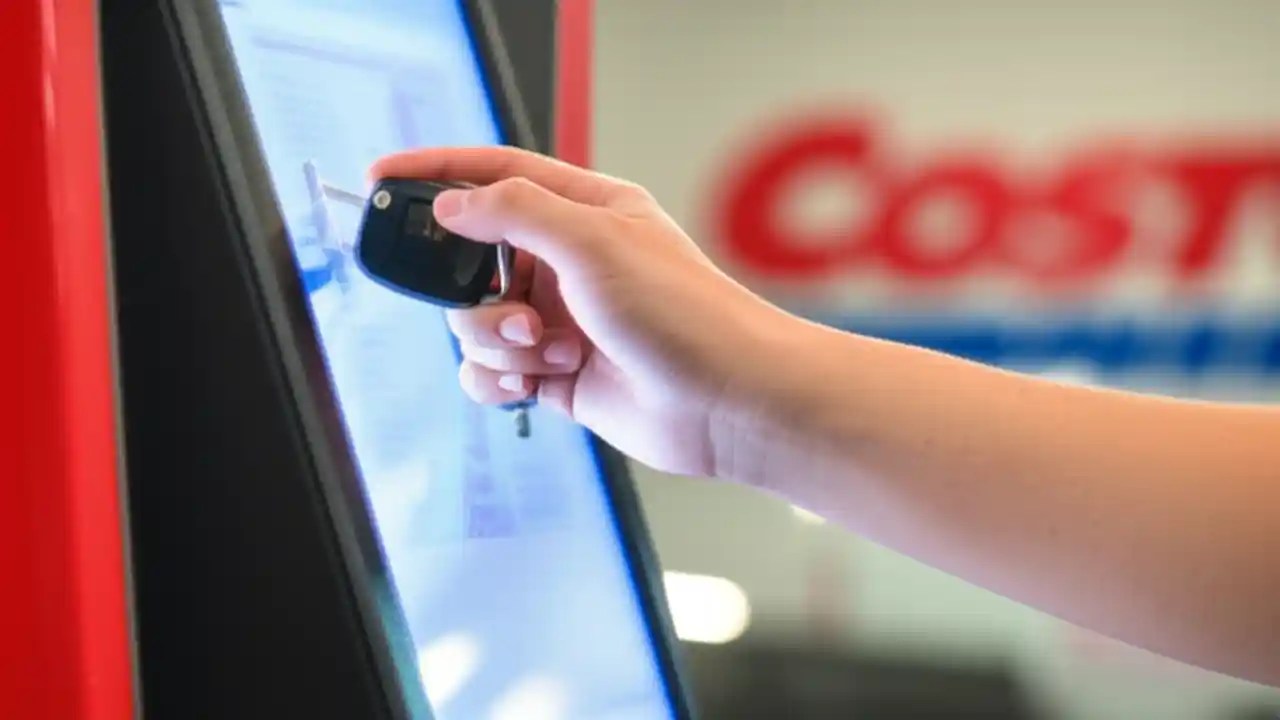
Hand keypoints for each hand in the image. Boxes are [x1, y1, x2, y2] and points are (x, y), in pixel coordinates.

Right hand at [370, 147, 794, 475]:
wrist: (727, 403)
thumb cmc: (682, 312)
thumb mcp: (593, 242)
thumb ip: (514, 213)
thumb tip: (451, 205)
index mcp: (585, 213)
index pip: (496, 176)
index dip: (437, 173)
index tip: (381, 179)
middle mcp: (569, 264)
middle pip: (472, 261)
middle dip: (475, 292)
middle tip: (516, 313)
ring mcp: (560, 321)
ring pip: (475, 322)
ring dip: (497, 342)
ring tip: (550, 353)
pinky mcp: (556, 376)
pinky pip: (490, 372)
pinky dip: (498, 380)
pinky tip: (535, 384)